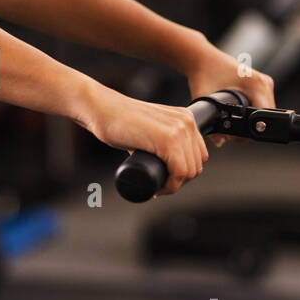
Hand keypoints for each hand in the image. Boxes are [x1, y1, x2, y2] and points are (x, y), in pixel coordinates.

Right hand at [83, 83, 207, 196]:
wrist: (101, 110)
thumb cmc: (118, 121)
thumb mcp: (150, 128)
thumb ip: (160, 138)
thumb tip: (164, 160)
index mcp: (185, 118)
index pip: (198, 155)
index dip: (184, 172)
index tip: (166, 180)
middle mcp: (186, 122)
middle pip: (196, 164)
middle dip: (180, 181)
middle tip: (160, 186)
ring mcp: (179, 129)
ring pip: (189, 171)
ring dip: (174, 186)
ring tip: (157, 188)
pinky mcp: (168, 139)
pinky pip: (179, 171)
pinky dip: (170, 186)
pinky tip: (158, 189)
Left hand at [182, 41, 275, 147]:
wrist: (202, 58)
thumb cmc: (204, 73)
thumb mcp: (205, 99)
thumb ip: (212, 121)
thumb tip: (220, 141)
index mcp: (257, 85)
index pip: (264, 117)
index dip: (249, 131)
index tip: (233, 134)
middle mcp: (265, 83)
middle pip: (266, 118)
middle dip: (248, 128)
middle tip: (229, 129)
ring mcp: (265, 83)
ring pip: (264, 113)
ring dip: (250, 120)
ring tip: (230, 118)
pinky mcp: (261, 85)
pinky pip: (261, 105)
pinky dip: (250, 112)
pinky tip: (236, 111)